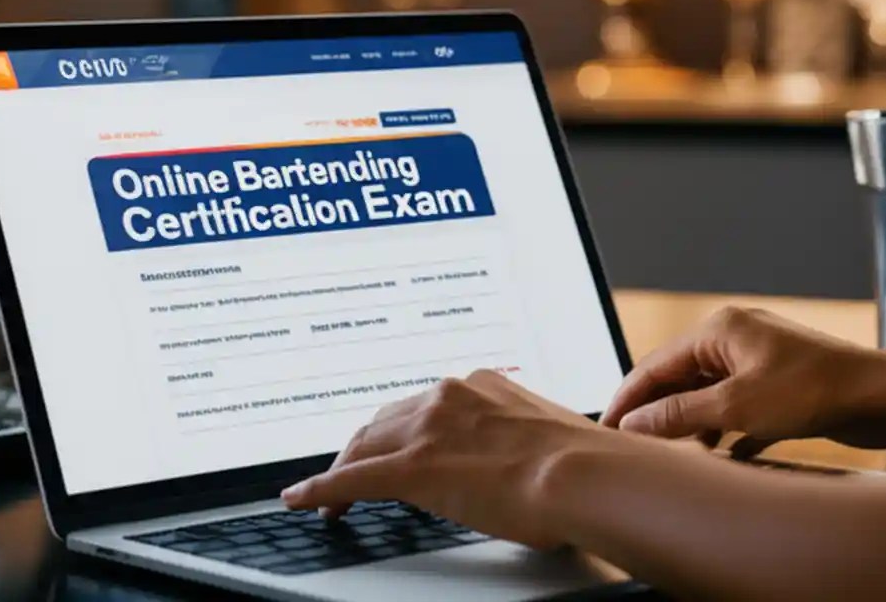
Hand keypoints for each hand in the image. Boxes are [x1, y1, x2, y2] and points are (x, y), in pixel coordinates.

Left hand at [281, 370, 610, 548]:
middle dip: (363, 447)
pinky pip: (350, 479)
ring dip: (341, 469)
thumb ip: (518, 439)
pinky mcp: (411, 468)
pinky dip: (319, 489)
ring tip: (328, 494)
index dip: (400, 429)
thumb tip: (521, 463)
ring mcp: (427, 430)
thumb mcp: (544, 436)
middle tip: (351, 472)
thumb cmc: (581, 466)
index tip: (396, 443)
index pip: (422, 406)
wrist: (583, 476)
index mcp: (480, 386)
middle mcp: (447, 398)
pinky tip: (302, 499)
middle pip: (383, 422)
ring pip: (363, 447)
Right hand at [601, 307, 885, 456]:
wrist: (885, 397)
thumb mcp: (736, 407)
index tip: (607, 429)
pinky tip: (722, 456)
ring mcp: (760, 361)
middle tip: (636, 447)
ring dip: (692, 424)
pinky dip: (725, 430)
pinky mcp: (781, 385)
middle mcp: (735, 338)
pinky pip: (738, 408)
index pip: (655, 365)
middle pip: (679, 378)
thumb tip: (633, 424)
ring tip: (678, 456)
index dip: (628, 399)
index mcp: (719, 330)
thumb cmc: (814, 390)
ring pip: (708, 395)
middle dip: (659, 412)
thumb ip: (679, 415)